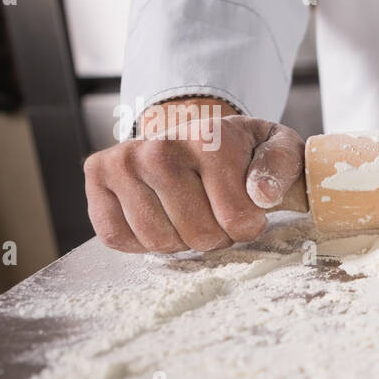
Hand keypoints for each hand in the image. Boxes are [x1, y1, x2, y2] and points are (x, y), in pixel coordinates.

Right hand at [84, 98, 303, 252]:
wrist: (196, 135)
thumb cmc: (241, 150)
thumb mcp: (278, 147)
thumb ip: (282, 166)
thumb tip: (262, 195)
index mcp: (208, 139)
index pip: (237, 220)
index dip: (249, 226)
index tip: (249, 207)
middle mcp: (158, 148)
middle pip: (199, 236)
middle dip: (217, 235)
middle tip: (216, 211)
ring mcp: (122, 161)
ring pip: (159, 242)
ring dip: (181, 240)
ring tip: (190, 212)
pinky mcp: (97, 176)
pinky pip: (118, 238)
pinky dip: (142, 241)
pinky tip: (160, 216)